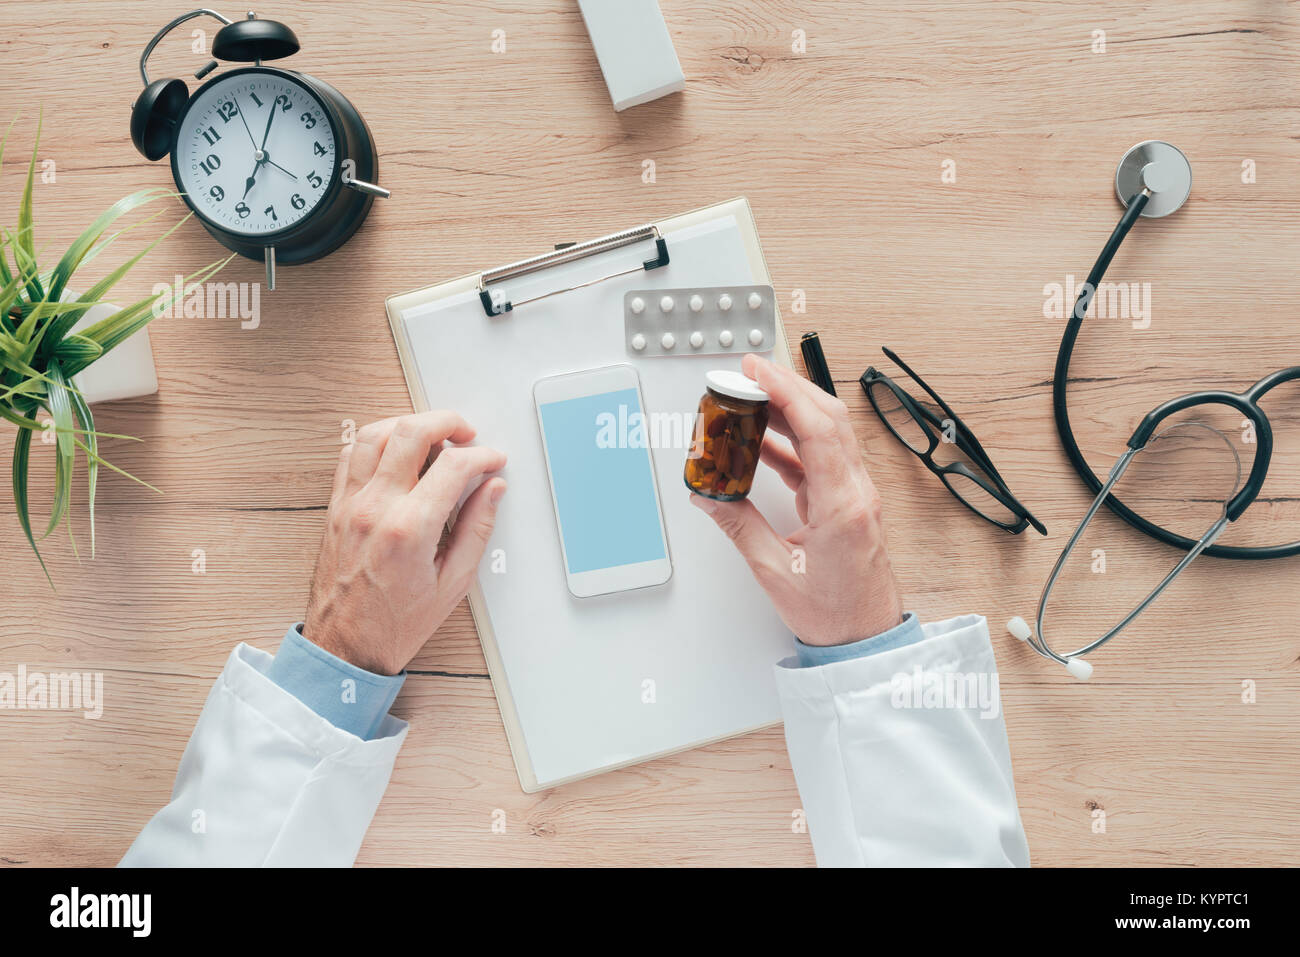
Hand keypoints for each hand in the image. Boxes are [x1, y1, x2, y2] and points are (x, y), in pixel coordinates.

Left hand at [304, 411, 506, 674]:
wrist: (344, 647)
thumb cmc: (395, 624)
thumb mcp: (453, 583)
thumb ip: (476, 528)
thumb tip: (492, 490)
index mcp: (410, 530)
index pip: (454, 466)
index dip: (482, 456)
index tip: (493, 461)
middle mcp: (375, 509)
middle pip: (411, 433)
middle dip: (446, 422)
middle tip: (466, 433)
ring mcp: (350, 505)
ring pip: (375, 434)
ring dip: (408, 425)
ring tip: (432, 436)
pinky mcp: (335, 508)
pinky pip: (351, 455)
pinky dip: (376, 441)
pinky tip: (396, 452)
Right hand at [690, 354, 903, 645]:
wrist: (866, 640)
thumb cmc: (835, 615)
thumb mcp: (775, 571)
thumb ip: (739, 526)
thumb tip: (710, 494)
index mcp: (843, 506)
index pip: (817, 429)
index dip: (786, 391)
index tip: (757, 371)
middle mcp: (856, 493)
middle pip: (828, 419)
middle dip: (789, 386)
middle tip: (752, 371)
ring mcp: (856, 495)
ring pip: (827, 434)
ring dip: (791, 409)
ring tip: (752, 397)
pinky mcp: (848, 503)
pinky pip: (821, 458)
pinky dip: (792, 441)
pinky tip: (765, 439)